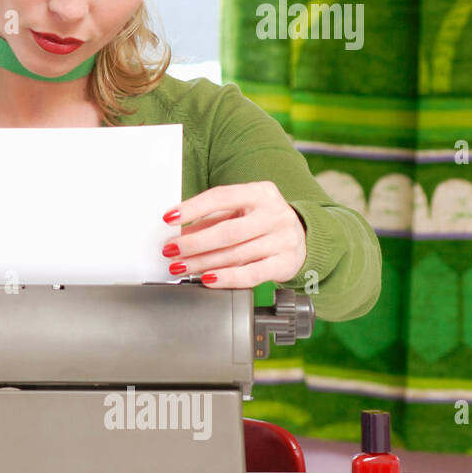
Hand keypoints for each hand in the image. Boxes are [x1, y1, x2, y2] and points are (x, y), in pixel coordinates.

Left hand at [161, 181, 306, 288]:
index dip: (193, 208)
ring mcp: (283, 240)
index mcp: (261, 193)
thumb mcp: (239, 212)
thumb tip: (178, 233)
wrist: (302, 238)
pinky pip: (251, 274)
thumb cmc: (262, 222)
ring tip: (181, 266)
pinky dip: (226, 278)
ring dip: (202, 263)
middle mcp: (275, 214)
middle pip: (227, 231)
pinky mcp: (285, 263)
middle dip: (194, 243)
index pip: (222, 197)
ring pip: (236, 255)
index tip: (169, 218)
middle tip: (171, 250)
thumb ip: (210, 220)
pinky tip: (207, 278)